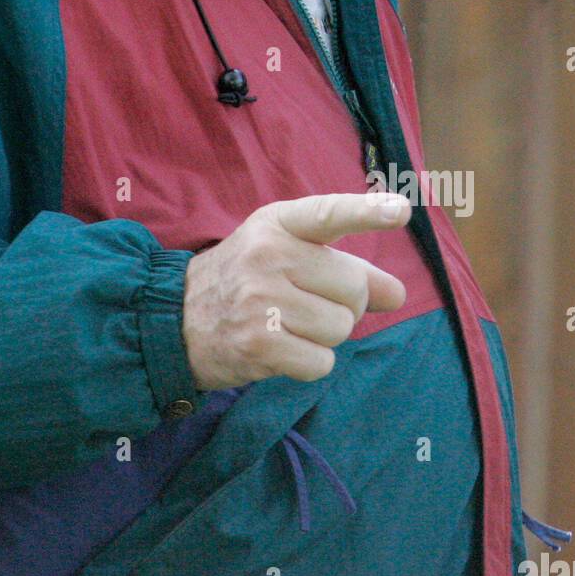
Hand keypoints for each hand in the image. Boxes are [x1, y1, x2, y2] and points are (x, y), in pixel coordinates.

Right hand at [181, 192, 410, 390]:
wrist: (174, 318)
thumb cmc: (243, 281)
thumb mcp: (285, 256)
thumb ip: (344, 269)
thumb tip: (397, 294)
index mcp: (277, 224)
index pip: (326, 214)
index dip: (365, 212)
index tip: (401, 211)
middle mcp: (267, 255)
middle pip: (353, 289)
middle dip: (343, 305)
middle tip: (305, 304)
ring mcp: (261, 300)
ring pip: (341, 329)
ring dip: (324, 337)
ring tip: (287, 326)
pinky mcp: (259, 344)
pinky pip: (322, 362)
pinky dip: (310, 364)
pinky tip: (280, 350)